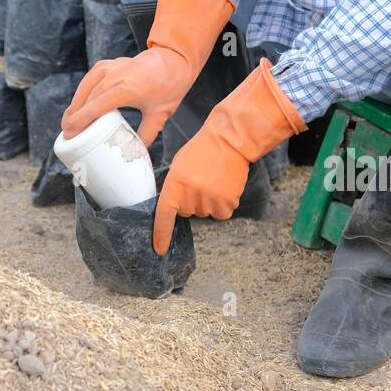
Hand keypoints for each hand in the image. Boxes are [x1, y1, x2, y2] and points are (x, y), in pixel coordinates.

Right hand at [62, 48, 194, 148]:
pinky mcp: (106, 64)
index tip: (70, 134)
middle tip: (67, 135)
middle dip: (74, 116)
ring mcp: (110, 67)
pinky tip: (77, 107)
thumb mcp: (160, 115)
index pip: (97, 105)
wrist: (172, 61)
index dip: (81, 120)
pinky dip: (81, 94)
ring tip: (67, 123)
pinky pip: (88, 81)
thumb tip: (135, 156)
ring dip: (74, 106)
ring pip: (84, 88)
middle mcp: (116, 75)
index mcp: (128, 88)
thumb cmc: (167, 88)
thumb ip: (146, 136)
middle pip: (87, 98)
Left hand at [152, 57, 306, 255]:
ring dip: (208, 201)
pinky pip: (221, 213)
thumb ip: (174, 188)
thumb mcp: (179, 166)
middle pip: (186, 212)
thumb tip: (173, 208)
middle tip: (200, 180)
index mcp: (175, 185)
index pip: (164, 216)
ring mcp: (209, 200)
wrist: (230, 140)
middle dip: (190, 200)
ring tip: (214, 180)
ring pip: (205, 213)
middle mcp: (191, 196)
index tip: (159, 250)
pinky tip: (224, 187)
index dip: (161, 234)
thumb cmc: (202, 151)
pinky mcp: (227, 203)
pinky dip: (223, 204)